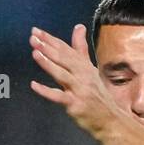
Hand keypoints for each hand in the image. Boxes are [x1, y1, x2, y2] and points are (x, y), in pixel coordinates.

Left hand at [30, 23, 123, 141]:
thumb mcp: (89, 69)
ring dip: (48, 63)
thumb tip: (78, 26)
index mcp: (84, 65)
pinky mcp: (75, 104)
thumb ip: (81, 49)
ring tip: (35, 52)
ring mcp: (79, 89)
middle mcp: (82, 74)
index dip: (50, 39)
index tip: (36, 31)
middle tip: (33, 37)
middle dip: (47, 47)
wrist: (110, 118)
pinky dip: (45, 91)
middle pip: (63, 58)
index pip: (65, 49)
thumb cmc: (96, 94)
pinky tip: (33, 85)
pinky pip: (58, 96)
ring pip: (61, 73)